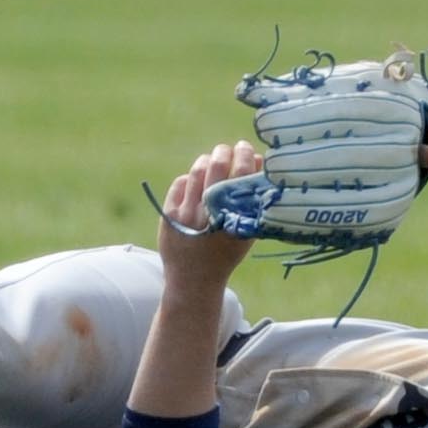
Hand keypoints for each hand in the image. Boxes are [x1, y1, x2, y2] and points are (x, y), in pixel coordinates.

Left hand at [155, 139, 265, 287]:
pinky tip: (197, 181)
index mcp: (235, 218)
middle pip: (217, 167)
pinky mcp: (169, 213)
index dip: (245, 156)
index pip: (242, 175)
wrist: (194, 280)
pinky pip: (181, 182)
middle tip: (229, 149)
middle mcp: (210, 213)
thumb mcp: (247, 230)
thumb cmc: (226, 251)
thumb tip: (258, 159)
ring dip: (207, 160)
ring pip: (197, 170)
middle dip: (224, 152)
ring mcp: (186, 213)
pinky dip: (191, 177)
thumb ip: (254, 198)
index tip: (247, 147)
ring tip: (213, 160)